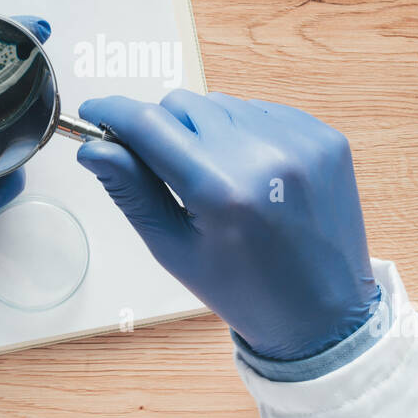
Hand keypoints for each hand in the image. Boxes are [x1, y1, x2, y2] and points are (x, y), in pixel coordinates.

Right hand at [76, 91, 377, 360]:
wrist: (323, 314)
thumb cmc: (243, 290)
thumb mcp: (174, 249)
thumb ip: (131, 191)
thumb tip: (92, 148)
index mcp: (220, 189)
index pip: (149, 124)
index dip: (112, 113)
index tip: (93, 112)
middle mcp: (263, 155)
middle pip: (183, 104)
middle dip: (161, 128)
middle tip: (165, 169)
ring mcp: (300, 141)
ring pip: (222, 103)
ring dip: (204, 128)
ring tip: (215, 178)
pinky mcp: (324, 137)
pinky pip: (262, 110)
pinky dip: (244, 131)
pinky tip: (250, 172)